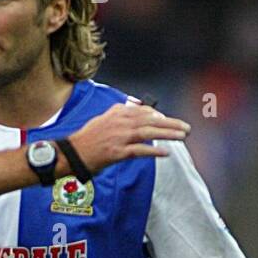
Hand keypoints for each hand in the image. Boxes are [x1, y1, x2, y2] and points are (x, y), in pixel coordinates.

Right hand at [68, 102, 189, 174]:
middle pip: (152, 120)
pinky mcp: (117, 152)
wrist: (70, 153)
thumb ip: (120, 112)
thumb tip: (134, 105)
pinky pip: (140, 151)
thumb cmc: (86, 139)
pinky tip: (166, 153)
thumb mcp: (103, 118)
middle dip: (171, 124)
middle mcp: (121, 122)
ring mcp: (120, 137)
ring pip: (150, 133)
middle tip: (186, 128)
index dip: (160, 116)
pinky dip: (154, 151)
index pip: (145, 111)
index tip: (170, 121)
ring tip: (182, 137)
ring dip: (168, 134)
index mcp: (118, 112)